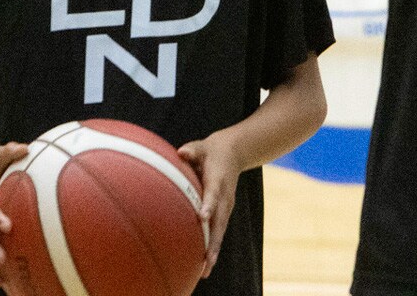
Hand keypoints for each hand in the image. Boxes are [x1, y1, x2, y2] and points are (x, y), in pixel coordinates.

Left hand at [177, 132, 243, 276]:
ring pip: (220, 231)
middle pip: (220, 221)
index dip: (208, 205)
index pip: (213, 194)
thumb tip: (181, 152)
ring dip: (213, 250)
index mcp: (218, 180)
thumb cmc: (211, 150)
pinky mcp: (225, 212)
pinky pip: (219, 232)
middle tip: (206, 260)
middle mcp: (225, 197)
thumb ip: (192, 150)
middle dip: (213, 241)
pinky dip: (214, 247)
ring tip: (205, 271)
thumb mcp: (202, 146)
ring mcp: (226, 206)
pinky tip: (206, 264)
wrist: (235, 152)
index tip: (202, 217)